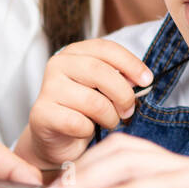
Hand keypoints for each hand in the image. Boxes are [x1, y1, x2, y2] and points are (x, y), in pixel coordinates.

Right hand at [23, 39, 152, 167]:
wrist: (56, 139)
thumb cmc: (85, 110)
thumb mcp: (104, 89)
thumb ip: (120, 79)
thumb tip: (143, 79)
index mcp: (74, 52)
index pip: (106, 48)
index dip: (130, 63)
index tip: (147, 80)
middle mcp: (57, 64)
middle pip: (99, 72)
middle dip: (123, 94)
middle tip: (129, 110)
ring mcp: (47, 88)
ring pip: (92, 101)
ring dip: (109, 117)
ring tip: (109, 122)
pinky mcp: (41, 113)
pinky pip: (77, 123)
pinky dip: (88, 130)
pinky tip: (86, 130)